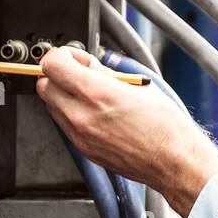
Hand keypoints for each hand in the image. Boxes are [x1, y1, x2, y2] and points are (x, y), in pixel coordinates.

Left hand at [36, 47, 217, 217]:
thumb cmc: (165, 126)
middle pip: (44, 85)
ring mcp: (80, 136)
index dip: (60, 56)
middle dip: (57, 75)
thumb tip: (87, 63)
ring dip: (63, 95)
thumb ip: (105, 72)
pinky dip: (72, 113)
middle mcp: (82, 115)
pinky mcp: (84, 149)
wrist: (174, 162)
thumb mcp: (139, 85)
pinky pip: (64, 124)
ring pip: (51, 106)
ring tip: (90, 94)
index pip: (52, 65)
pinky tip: (95, 112)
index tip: (72, 57)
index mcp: (96, 93)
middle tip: (78, 73)